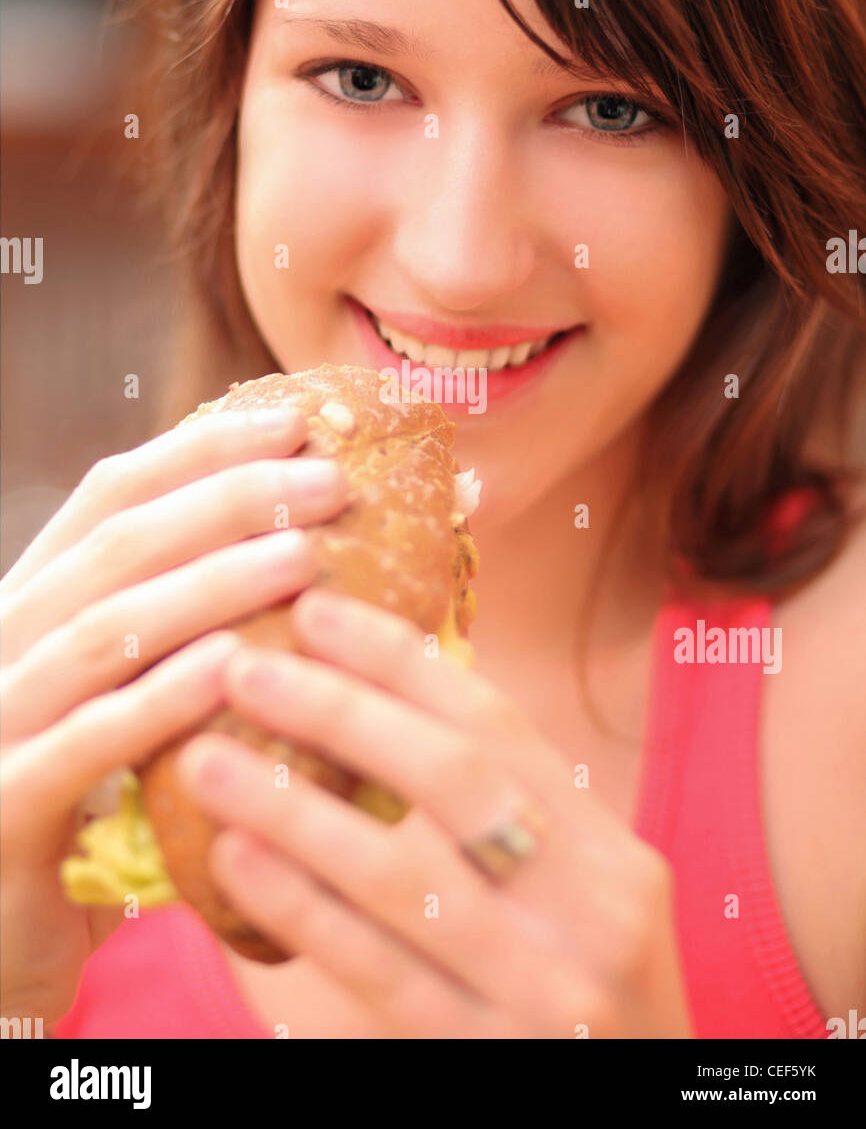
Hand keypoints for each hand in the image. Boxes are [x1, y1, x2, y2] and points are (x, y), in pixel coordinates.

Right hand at [0, 405, 348, 1022]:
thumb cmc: (78, 809)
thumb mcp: (116, 696)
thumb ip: (173, 630)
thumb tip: (293, 549)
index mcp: (29, 604)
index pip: (109, 498)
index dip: (199, 452)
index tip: (290, 424)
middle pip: (116, 549)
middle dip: (228, 502)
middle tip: (328, 482)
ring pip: (104, 632)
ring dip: (210, 585)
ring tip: (305, 556)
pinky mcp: (0, 804)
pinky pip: (85, 741)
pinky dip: (160, 698)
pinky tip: (233, 666)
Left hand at [175, 589, 693, 1038]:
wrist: (640, 1114)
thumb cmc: (587, 993)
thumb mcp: (582, 898)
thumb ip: (513, 817)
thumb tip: (387, 710)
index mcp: (612, 854)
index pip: (500, 728)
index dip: (403, 661)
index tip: (318, 610)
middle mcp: (592, 909)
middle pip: (455, 780)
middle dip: (342, 712)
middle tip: (248, 666)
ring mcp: (541, 986)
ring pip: (400, 875)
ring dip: (293, 807)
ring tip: (210, 757)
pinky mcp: (485, 1055)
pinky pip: (376, 972)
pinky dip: (301, 908)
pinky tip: (236, 861)